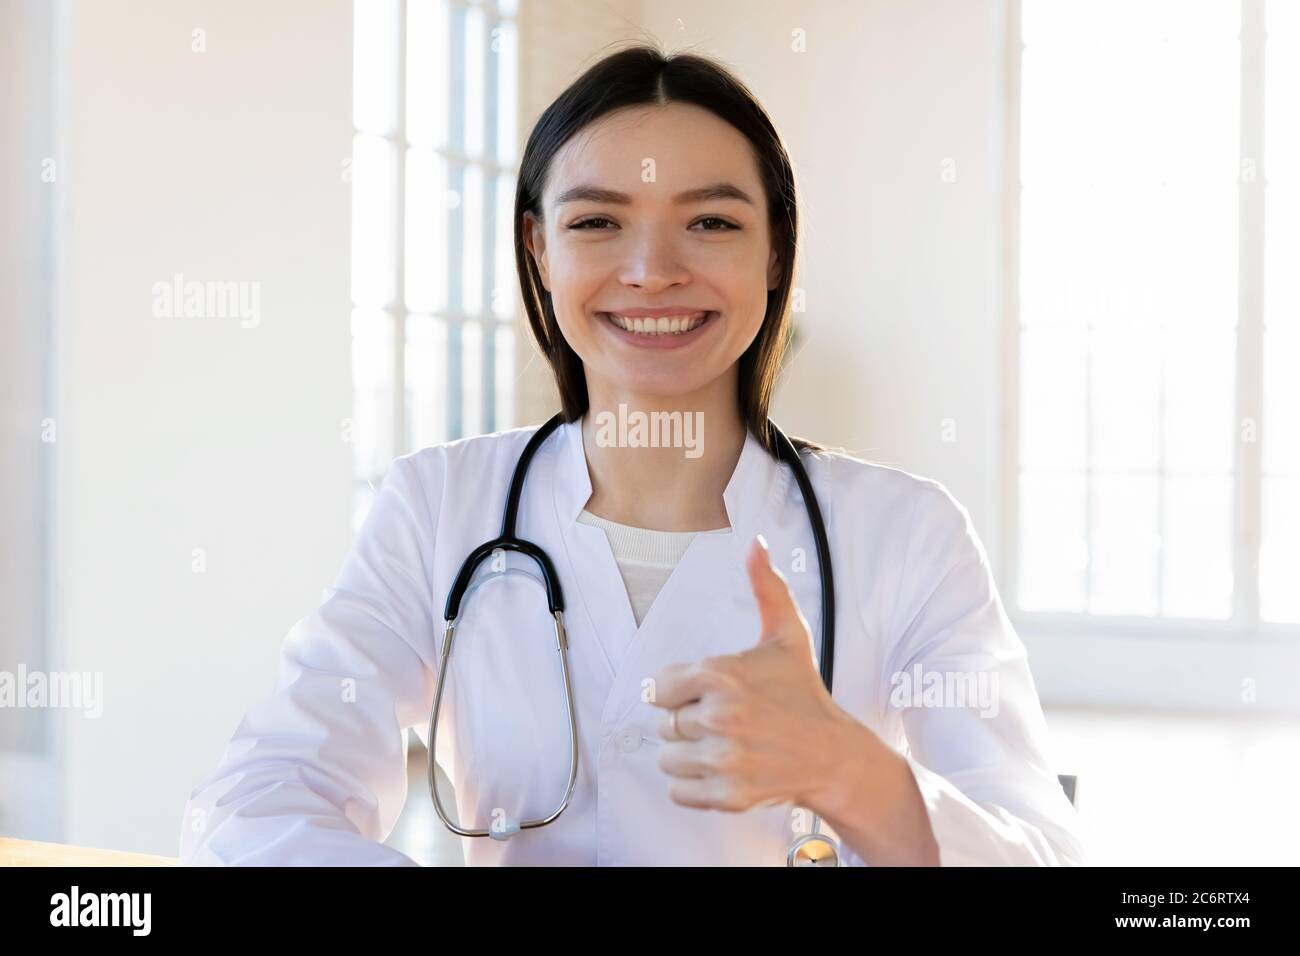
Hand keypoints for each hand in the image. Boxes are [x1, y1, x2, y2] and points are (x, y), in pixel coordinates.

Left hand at [650, 533, 848, 811]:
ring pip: (668, 758)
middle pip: (663, 724)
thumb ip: (766, 588)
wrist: (833, 755)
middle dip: (687, 724)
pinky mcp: (727, 794)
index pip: (658, 688)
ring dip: (688, 755)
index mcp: (720, 674)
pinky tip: (722, 769)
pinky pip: (678, 790)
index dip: (679, 692)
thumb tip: (755, 544)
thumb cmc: (803, 693)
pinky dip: (693, 785)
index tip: (705, 695)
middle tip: (723, 723)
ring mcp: (723, 758)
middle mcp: (718, 716)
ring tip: (722, 746)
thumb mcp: (786, 635)